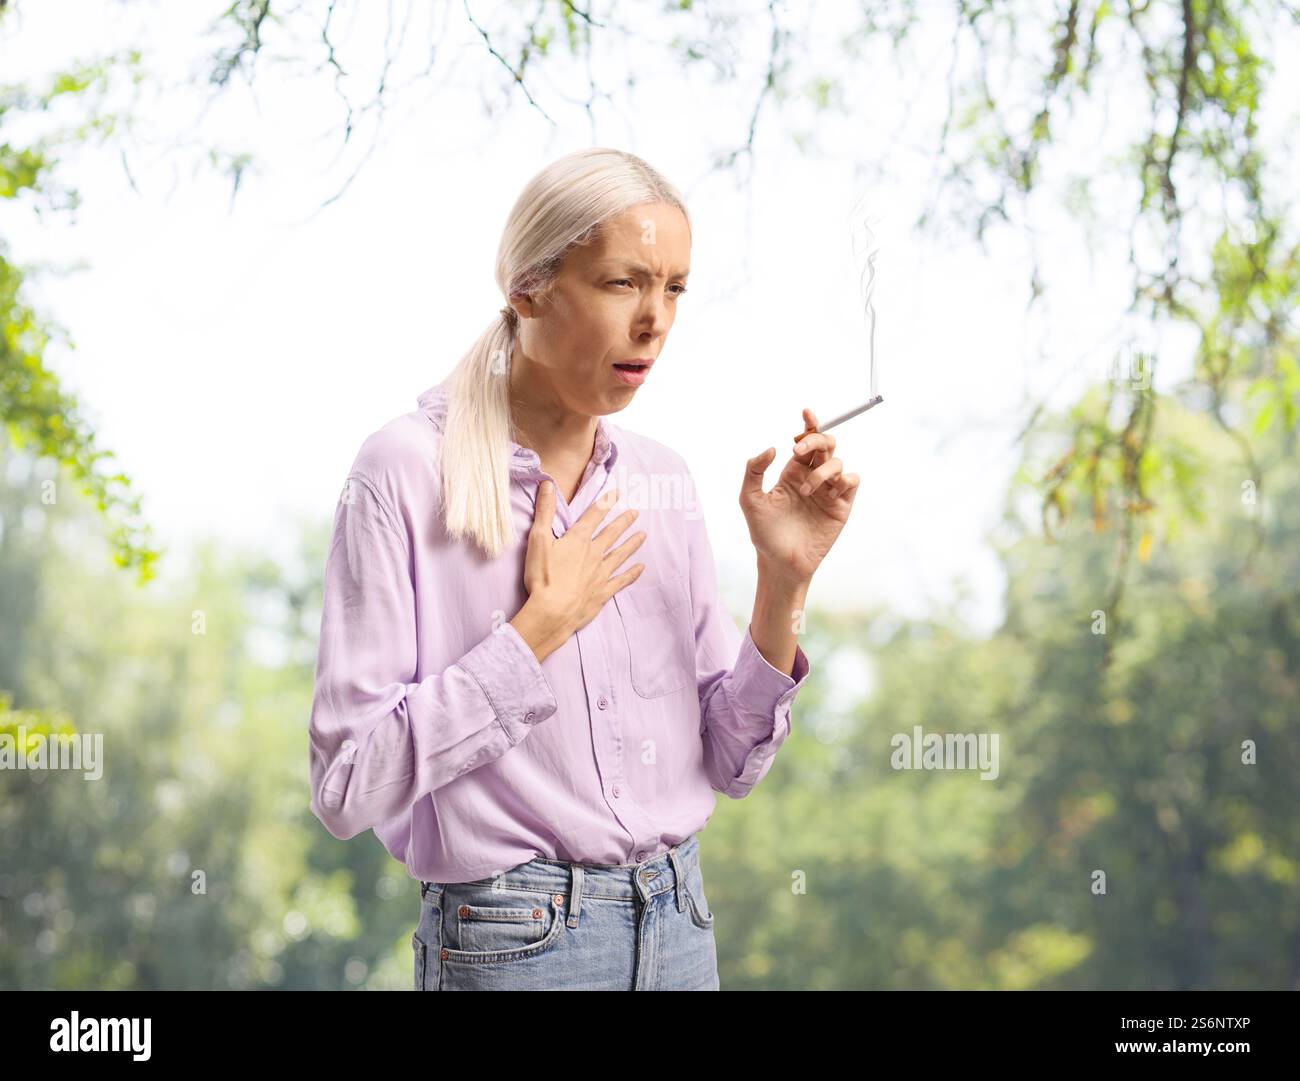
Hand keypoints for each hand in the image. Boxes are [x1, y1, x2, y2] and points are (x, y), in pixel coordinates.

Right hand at [511, 483, 645, 660]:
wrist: (553, 611)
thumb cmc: (543, 577)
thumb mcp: (538, 540)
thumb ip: (544, 511)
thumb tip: (548, 484)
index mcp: (579, 540)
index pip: (595, 515)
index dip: (606, 502)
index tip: (617, 493)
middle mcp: (594, 553)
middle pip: (612, 533)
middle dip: (624, 521)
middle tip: (636, 513)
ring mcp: (601, 573)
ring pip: (621, 554)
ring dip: (632, 543)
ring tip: (643, 535)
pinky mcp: (603, 592)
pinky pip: (622, 580)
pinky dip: (632, 574)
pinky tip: (641, 568)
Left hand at [739, 407, 860, 583]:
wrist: (780, 562)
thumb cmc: (763, 533)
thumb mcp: (749, 499)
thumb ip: (754, 471)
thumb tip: (772, 448)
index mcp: (792, 472)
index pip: (805, 441)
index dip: (809, 423)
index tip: (806, 412)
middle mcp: (812, 478)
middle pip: (826, 445)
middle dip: (816, 440)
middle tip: (798, 451)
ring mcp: (828, 492)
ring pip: (837, 462)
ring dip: (821, 471)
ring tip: (804, 492)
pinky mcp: (841, 507)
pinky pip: (852, 482)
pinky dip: (843, 481)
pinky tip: (828, 495)